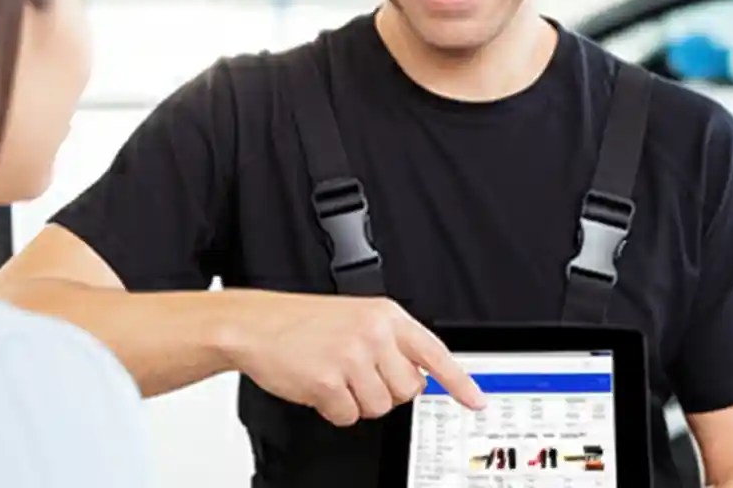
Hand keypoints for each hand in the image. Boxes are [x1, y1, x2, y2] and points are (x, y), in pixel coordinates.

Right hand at [227, 291, 485, 426]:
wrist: (257, 324)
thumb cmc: (303, 323)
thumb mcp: (357, 317)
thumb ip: (390, 341)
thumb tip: (418, 377)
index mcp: (386, 315)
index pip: (433, 352)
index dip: (458, 381)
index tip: (475, 401)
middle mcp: (374, 333)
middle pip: (407, 390)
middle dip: (385, 391)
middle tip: (358, 375)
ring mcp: (352, 356)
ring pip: (380, 407)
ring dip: (357, 402)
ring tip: (335, 376)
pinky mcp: (328, 380)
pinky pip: (348, 417)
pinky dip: (333, 410)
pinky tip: (320, 386)